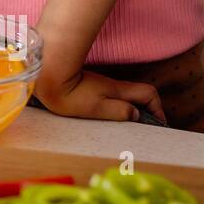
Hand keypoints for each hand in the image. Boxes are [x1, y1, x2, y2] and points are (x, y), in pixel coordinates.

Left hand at [35, 70, 165, 124]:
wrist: (44, 76)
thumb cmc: (67, 94)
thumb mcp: (96, 108)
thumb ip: (119, 111)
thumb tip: (137, 115)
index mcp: (117, 90)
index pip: (148, 94)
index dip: (158, 108)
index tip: (159, 124)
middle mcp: (111, 85)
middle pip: (139, 94)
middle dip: (148, 109)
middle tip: (147, 127)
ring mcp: (100, 85)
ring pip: (125, 95)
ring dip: (132, 108)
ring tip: (129, 127)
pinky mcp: (89, 86)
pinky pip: (111, 96)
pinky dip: (117, 106)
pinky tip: (109, 118)